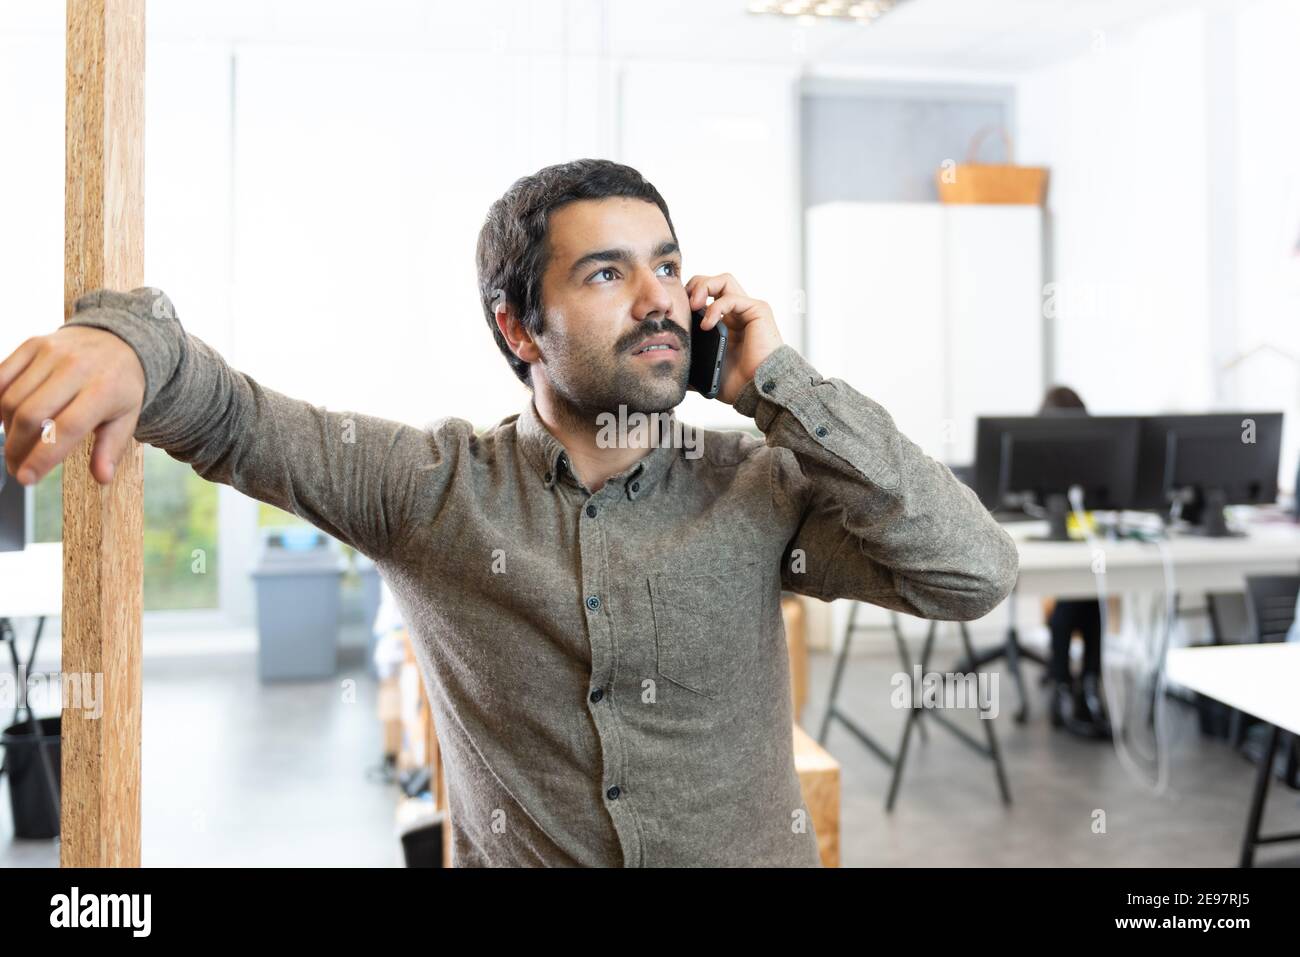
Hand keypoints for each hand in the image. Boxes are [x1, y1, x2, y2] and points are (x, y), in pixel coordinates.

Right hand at [0, 325, 145, 485]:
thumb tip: (103, 478)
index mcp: (104, 389)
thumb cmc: (120, 386)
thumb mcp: (127, 417)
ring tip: (14, 448)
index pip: (67, 428)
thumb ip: (112, 447)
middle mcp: (75, 368)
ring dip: (6, 430)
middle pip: (31, 415)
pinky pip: (0, 376)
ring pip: (11, 399)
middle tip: (17, 468)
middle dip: (17, 449)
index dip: (42, 457)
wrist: (117, 340)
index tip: (26, 479)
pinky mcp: (32, 344)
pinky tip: (4, 421)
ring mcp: (51, 353)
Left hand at [685, 273, 783, 405]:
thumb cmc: (737, 383)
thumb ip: (689, 363)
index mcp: (724, 322)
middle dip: (694, 286)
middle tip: (683, 304)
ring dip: (703, 287)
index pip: (704, 295)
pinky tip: (706, 324)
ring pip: (723, 280)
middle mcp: (736, 312)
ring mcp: (747, 309)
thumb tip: (670, 366)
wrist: (756, 391)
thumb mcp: (704, 370)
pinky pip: (732, 297)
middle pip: (712, 281)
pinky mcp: (758, 310)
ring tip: (692, 306)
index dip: (687, 297)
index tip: (674, 311)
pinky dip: (715, 307)